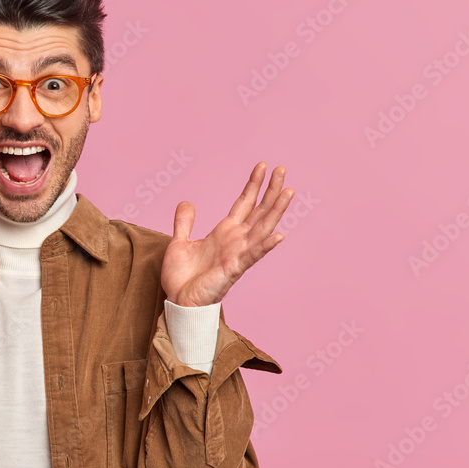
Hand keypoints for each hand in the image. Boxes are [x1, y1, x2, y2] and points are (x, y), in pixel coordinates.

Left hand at [160, 162, 292, 306]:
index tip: (263, 165)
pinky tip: (279, 235)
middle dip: (271, 190)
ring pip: (262, 228)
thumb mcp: (179, 243)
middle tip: (283, 169)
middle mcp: (236, 240)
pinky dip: (265, 246)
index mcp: (224, 232)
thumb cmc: (182, 278)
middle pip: (259, 210)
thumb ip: (184, 223)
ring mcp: (237, 254)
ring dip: (276, 210)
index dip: (253, 185)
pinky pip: (252, 256)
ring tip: (289, 191)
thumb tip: (186, 202)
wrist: (178, 302)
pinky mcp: (233, 269)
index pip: (244, 203)